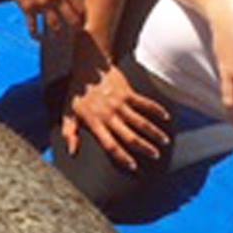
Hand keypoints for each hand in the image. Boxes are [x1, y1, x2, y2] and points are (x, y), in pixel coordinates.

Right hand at [0, 0, 84, 39]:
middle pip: (72, 20)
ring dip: (56, 34)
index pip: (80, 7)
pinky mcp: (27, 7)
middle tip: (74, 34)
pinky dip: (36, 33)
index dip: (82, 17)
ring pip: (55, 26)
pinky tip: (37, 36)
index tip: (81, 22)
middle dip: (75, 29)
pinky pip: (34, 26)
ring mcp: (42, 3)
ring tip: (56, 38)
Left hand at [61, 40, 169, 170]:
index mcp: (95, 123)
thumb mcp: (67, 114)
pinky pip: (145, 103)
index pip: (110, 145)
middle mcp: (109, 115)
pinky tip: (165, 117)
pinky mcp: (127, 92)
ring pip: (141, 122)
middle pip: (130, 136)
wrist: (88, 67)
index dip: (122, 157)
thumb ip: (69, 134)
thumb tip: (72, 152)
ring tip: (164, 141)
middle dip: (144, 148)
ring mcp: (120, 104)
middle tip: (155, 156)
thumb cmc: (77, 93)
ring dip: (154, 132)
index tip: (133, 165)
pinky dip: (156, 110)